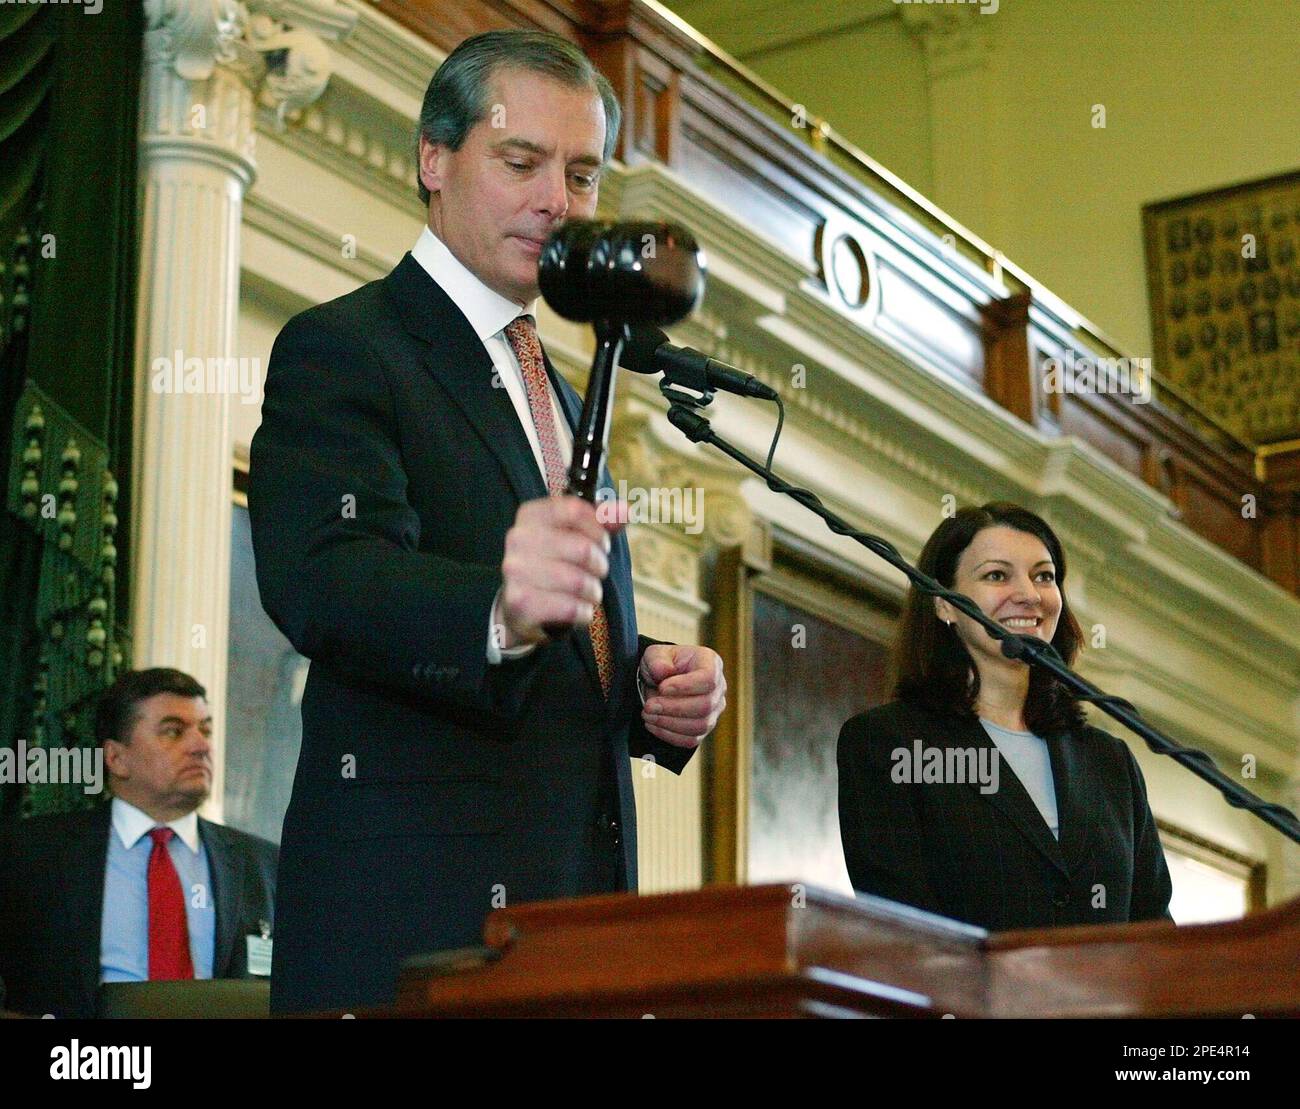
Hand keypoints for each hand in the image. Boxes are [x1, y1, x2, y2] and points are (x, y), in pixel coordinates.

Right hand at [499, 496, 625, 646]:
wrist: (522, 606)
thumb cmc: (555, 564)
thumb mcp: (577, 535)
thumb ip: (602, 520)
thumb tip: (625, 510)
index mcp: (530, 515)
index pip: (575, 511)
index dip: (598, 529)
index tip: (600, 542)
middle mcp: (518, 539)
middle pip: (583, 549)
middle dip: (600, 565)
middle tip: (595, 572)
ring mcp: (516, 571)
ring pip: (579, 581)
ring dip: (593, 591)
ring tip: (586, 593)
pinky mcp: (520, 603)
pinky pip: (571, 608)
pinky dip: (584, 612)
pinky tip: (577, 610)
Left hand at [639, 644, 725, 748]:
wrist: (658, 682)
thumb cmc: (661, 665)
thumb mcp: (655, 655)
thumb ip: (658, 660)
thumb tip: (664, 672)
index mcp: (710, 663)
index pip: (708, 678)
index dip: (686, 686)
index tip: (662, 687)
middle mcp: (718, 688)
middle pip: (705, 705)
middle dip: (673, 708)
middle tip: (649, 705)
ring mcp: (713, 711)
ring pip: (699, 726)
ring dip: (669, 723)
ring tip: (648, 715)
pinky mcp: (703, 729)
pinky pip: (691, 740)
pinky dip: (669, 735)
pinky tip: (653, 724)